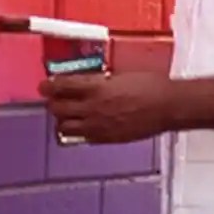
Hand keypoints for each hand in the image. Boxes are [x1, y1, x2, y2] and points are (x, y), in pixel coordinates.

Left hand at [39, 72, 176, 143]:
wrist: (168, 107)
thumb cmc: (152, 86)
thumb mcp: (124, 75)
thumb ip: (102, 81)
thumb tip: (89, 82)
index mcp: (97, 87)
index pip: (62, 86)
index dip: (49, 85)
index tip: (45, 84)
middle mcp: (92, 107)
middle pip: (57, 108)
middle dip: (53, 102)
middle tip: (55, 99)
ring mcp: (97, 125)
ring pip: (64, 126)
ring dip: (62, 119)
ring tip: (67, 114)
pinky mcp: (105, 138)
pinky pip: (81, 137)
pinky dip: (78, 131)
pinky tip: (85, 125)